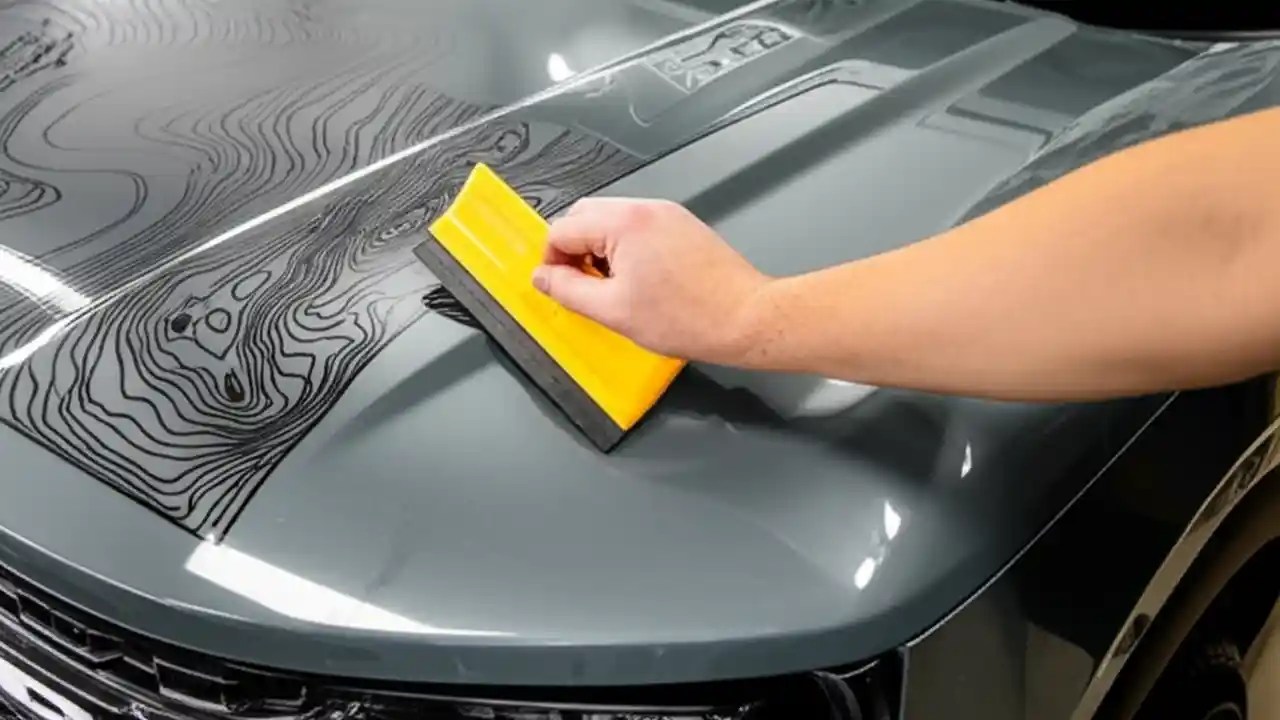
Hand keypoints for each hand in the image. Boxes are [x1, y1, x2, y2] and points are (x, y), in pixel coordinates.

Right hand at [531, 198, 769, 363]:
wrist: (745, 318)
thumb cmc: (687, 318)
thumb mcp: (613, 311)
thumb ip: (568, 290)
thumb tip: (542, 277)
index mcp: (624, 223)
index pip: (563, 229)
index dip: (552, 261)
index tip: (559, 286)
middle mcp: (645, 208)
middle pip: (585, 216)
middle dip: (574, 249)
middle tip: (583, 285)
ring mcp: (667, 213)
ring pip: (612, 220)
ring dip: (599, 248)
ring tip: (613, 286)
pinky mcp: (682, 224)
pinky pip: (638, 226)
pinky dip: (625, 246)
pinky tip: (639, 280)